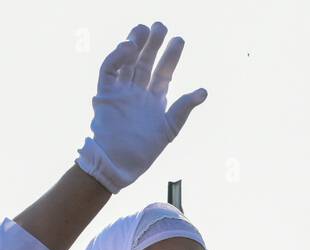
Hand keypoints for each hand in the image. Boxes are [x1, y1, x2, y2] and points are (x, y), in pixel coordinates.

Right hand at [75, 23, 206, 193]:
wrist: (119, 164)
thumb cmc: (144, 151)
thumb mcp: (169, 128)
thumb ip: (184, 108)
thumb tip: (204, 91)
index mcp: (154, 100)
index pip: (163, 72)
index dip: (171, 55)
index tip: (179, 39)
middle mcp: (137, 93)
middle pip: (145, 62)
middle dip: (153, 43)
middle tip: (160, 25)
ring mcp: (121, 92)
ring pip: (127, 62)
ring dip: (135, 45)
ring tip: (144, 29)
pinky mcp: (105, 94)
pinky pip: (109, 71)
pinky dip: (117, 58)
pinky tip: (128, 47)